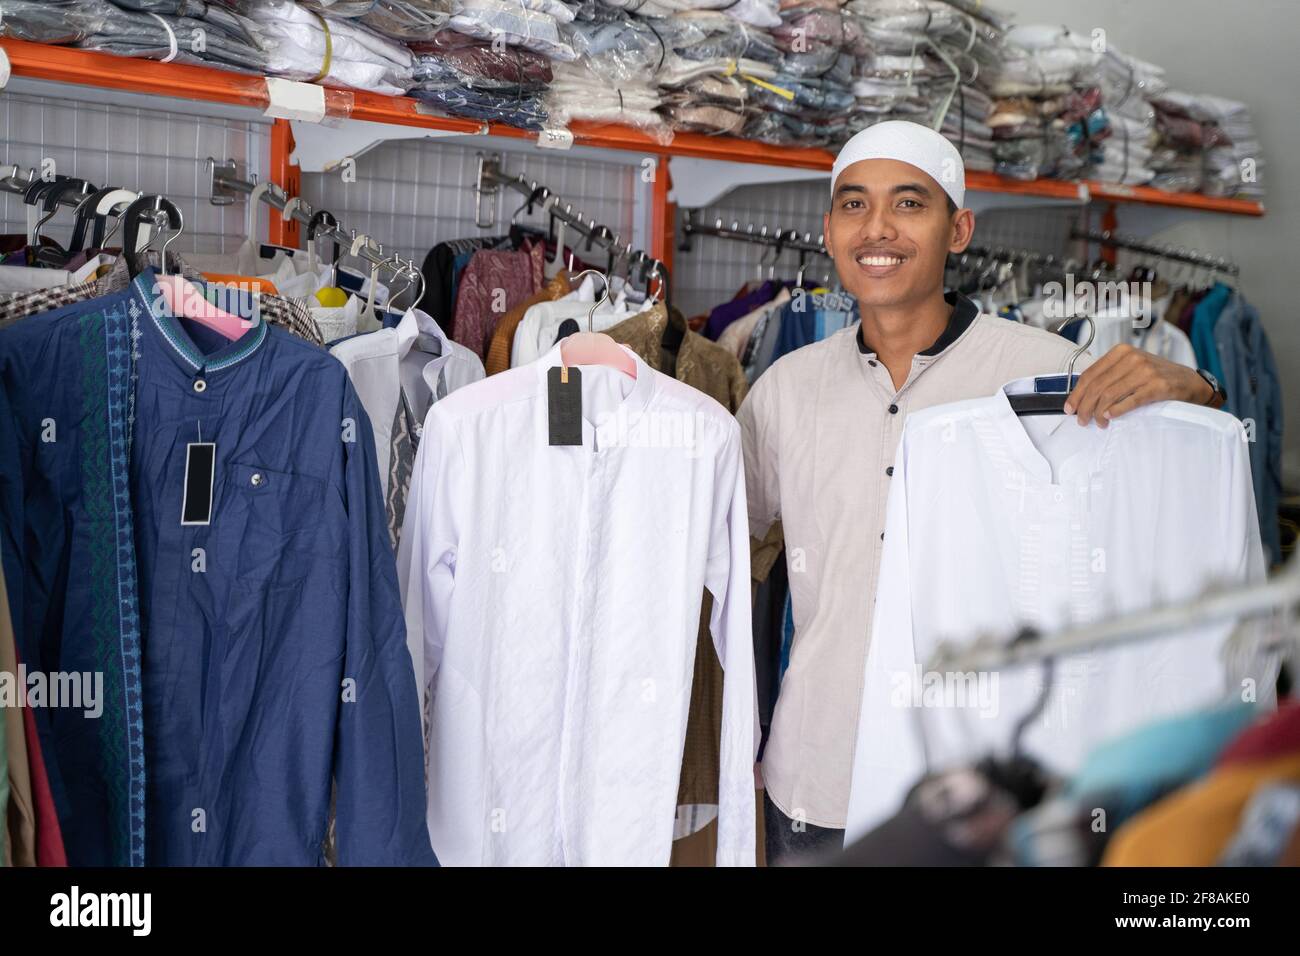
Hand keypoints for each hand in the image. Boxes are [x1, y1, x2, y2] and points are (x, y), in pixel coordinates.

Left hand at [1064, 344, 1214, 427]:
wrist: (1191, 382)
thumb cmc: (1157, 378)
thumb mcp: (1131, 369)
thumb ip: (1109, 377)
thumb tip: (1081, 398)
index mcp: (1121, 352)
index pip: (1090, 374)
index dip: (1076, 394)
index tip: (1070, 408)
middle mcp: (1132, 358)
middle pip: (1097, 386)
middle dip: (1085, 407)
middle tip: (1082, 421)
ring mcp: (1145, 371)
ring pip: (1110, 394)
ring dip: (1099, 413)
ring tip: (1098, 423)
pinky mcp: (1158, 385)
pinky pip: (1130, 400)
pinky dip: (1117, 410)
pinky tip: (1110, 417)